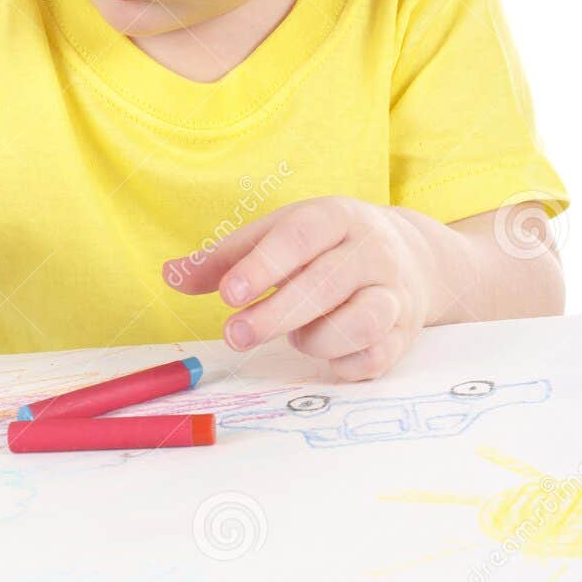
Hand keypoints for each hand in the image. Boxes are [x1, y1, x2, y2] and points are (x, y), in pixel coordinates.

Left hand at [163, 196, 437, 379]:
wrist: (411, 256)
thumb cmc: (323, 246)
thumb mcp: (276, 236)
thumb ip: (225, 258)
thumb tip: (170, 274)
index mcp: (334, 217)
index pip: (300, 236)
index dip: (263, 265)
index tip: (228, 294)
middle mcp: (371, 250)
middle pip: (327, 282)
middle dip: (276, 314)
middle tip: (234, 336)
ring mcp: (393, 292)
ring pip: (361, 322)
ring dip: (316, 339)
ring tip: (298, 335)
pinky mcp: (405, 332)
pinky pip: (375, 357)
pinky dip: (345, 363)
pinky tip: (328, 356)